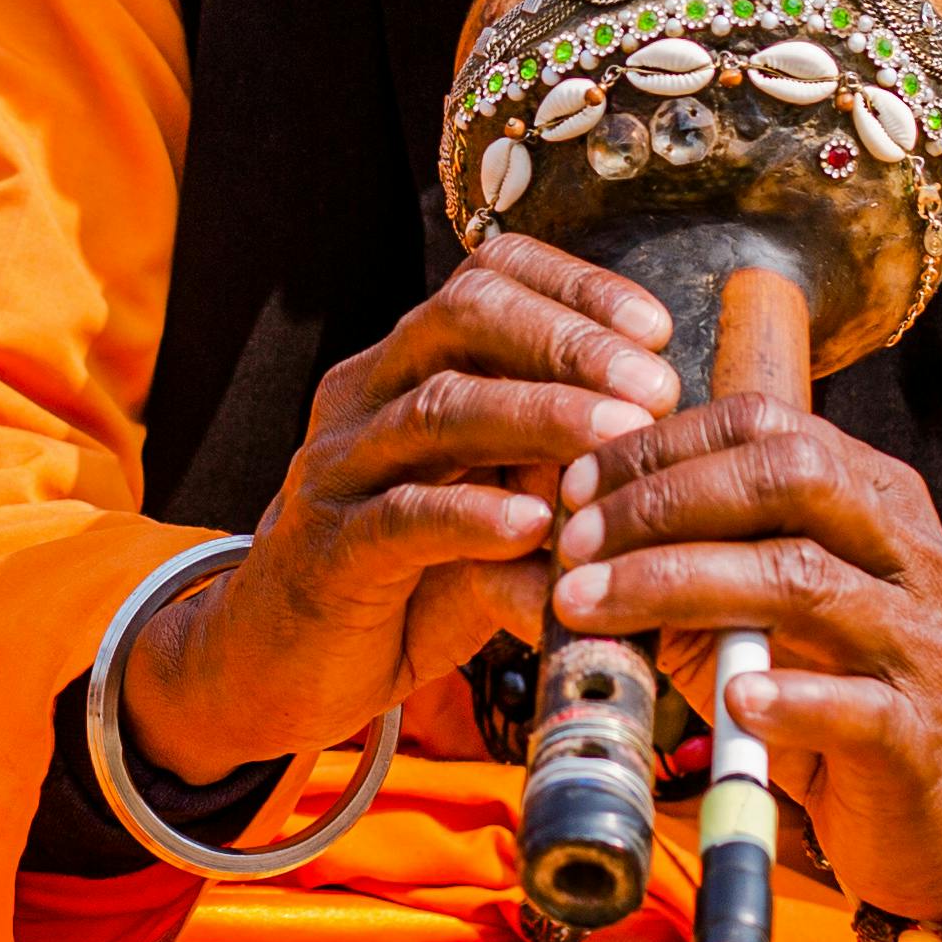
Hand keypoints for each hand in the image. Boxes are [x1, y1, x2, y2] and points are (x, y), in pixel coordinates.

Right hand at [114, 233, 680, 784]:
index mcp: (405, 367)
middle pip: (461, 317)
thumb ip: (554, 469)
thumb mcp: (490, 505)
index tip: (655, 330)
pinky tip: (536, 524)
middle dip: (566, 341)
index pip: (487, 280)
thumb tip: (662, 444)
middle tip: (652, 382)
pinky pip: (403, 515)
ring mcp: (340, 467)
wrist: (279, 660)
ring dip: (542, 415)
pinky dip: (474, 514)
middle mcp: (367, 395)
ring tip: (620, 433)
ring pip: (439, 408)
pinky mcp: (328, 549)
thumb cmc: (404, 575)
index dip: (574, 289)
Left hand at [549, 397, 941, 922]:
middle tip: (574, 544)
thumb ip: (676, 565)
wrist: (931, 804)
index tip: (573, 485)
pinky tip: (729, 699)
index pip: (766, 425)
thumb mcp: (745, 614)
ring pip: (805, 580)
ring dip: (683, 584)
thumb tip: (551, 532)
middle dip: (665, 501)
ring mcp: (921, 640)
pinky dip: (788, 698)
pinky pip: (856, 704)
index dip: (661, 446)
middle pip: (792, 477)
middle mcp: (908, 552)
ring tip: (594, 606)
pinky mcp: (919, 734)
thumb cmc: (819, 689)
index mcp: (873, 497)